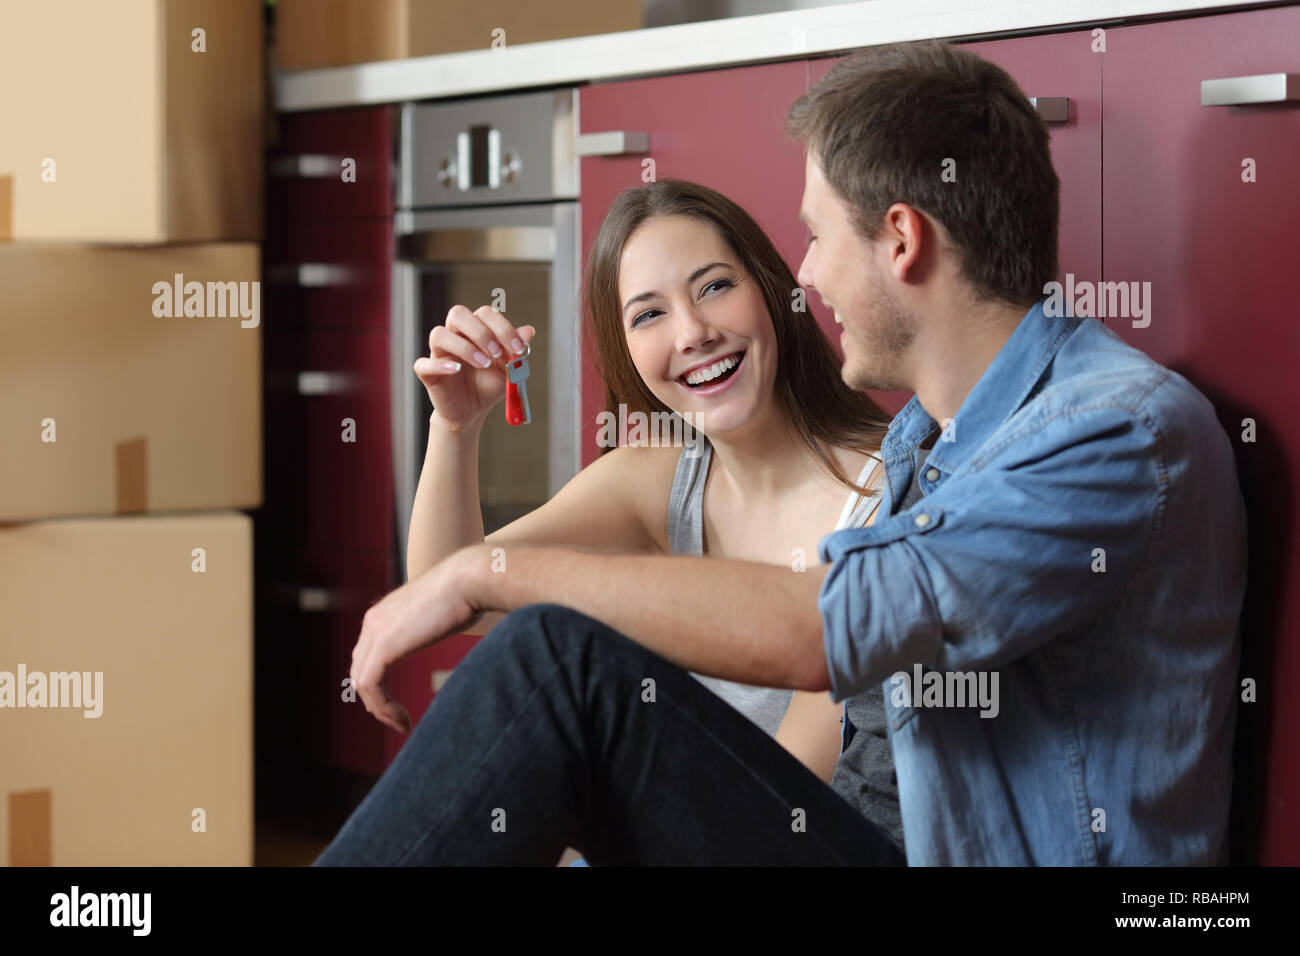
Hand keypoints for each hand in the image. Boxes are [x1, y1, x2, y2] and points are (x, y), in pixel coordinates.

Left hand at [350, 549, 485, 732]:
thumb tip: (440, 631)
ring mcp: (375, 632)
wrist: (469, 580)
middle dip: (376, 699)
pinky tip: (402, 718)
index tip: (399, 704)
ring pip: (361, 682)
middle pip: (359, 669)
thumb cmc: (466, 594)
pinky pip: (370, 686)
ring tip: (402, 724)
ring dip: (381, 709)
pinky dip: (383, 707)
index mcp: (383, 613)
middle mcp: (373, 620)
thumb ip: (426, 627)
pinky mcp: (383, 645)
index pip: (366, 656)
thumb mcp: (437, 615)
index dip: (379, 684)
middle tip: (398, 719)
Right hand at [414, 305, 534, 431]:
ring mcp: (439, 354)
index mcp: (475, 331)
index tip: (518, 349)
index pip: (484, 314)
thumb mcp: (508, 369)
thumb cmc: (488, 386)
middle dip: (481, 332)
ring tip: (483, 364)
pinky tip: (456, 370)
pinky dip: (439, 365)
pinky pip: (423, 364)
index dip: (502, 328)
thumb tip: (528, 331)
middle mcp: (455, 336)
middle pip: (458, 314)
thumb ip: (516, 350)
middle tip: (496, 353)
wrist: (473, 412)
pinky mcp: (428, 374)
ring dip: (464, 347)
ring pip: (439, 334)